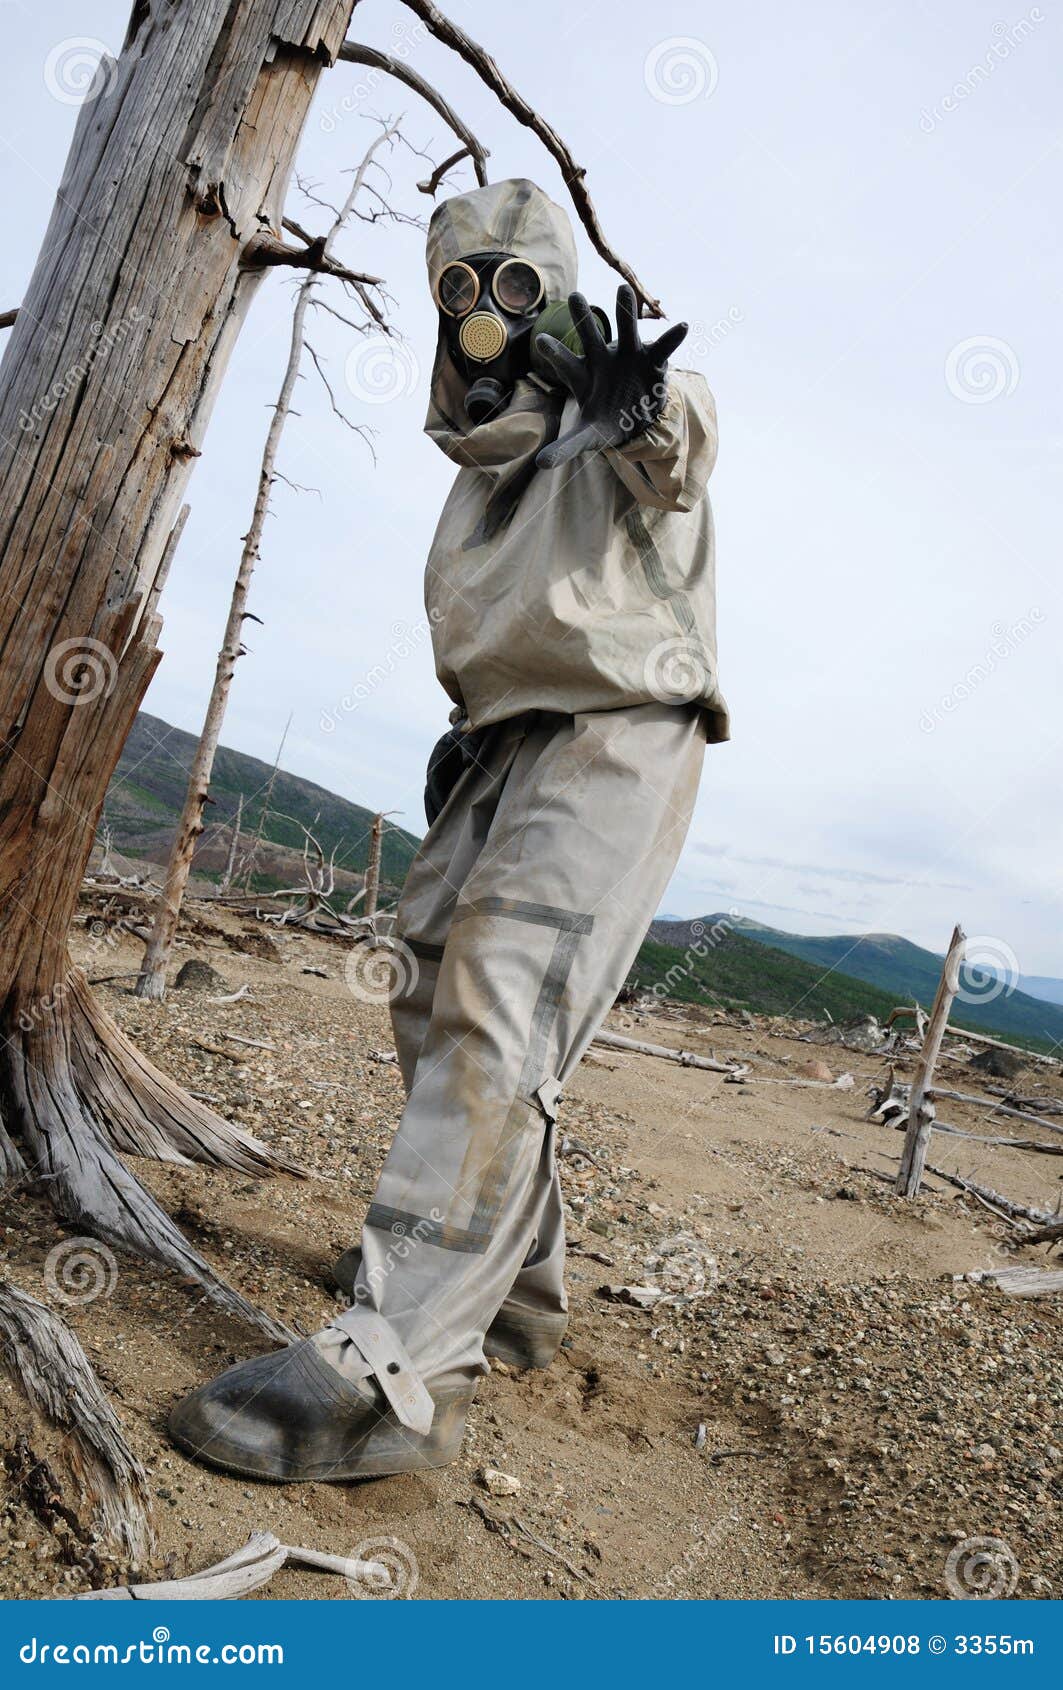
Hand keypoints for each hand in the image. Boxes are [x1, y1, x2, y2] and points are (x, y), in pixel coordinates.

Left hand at [535, 284, 687, 468]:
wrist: (634, 417)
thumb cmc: (605, 421)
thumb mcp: (587, 437)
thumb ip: (566, 448)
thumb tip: (541, 464)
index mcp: (583, 375)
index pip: (565, 363)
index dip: (554, 352)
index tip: (541, 340)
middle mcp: (603, 359)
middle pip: (590, 336)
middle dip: (583, 317)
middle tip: (574, 296)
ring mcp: (628, 356)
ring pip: (626, 330)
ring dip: (624, 310)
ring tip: (623, 289)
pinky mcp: (652, 362)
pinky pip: (663, 347)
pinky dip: (672, 338)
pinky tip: (683, 326)